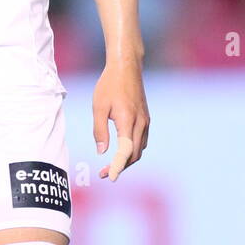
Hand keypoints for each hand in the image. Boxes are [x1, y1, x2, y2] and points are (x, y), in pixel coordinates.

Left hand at [92, 58, 148, 181]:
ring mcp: (145, 121)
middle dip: (120, 167)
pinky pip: (141, 141)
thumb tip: (102, 152)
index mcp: (127, 120)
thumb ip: (100, 130)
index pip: (125, 150)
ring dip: (127, 161)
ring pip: (139, 150)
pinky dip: (132, 151)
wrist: (127, 67)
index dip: (117, 166)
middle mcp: (140, 123)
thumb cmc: (109, 85)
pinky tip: (121, 152)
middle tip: (103, 174)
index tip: (110, 177)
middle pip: (133, 155)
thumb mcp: (98, 107)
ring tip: (110, 166)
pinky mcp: (146, 119)